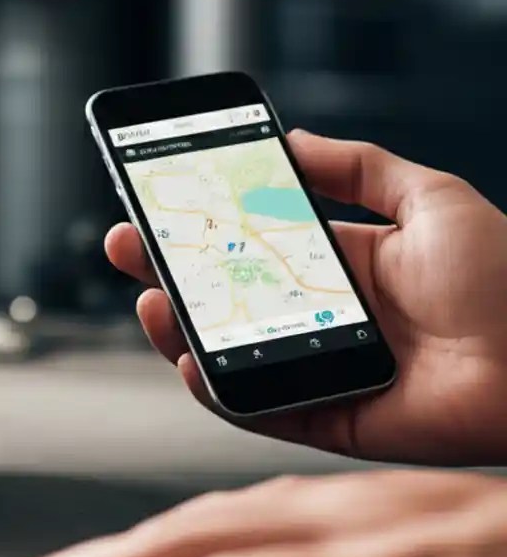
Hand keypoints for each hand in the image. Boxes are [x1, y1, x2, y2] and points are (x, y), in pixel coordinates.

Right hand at [105, 130, 506, 464]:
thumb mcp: (430, 198)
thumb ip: (358, 167)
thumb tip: (292, 137)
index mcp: (344, 266)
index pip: (252, 244)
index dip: (202, 226)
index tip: (159, 202)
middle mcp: (323, 318)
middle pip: (225, 297)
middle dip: (169, 271)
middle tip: (127, 244)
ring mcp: (320, 370)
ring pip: (228, 354)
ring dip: (178, 330)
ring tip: (152, 300)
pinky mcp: (328, 418)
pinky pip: (257, 408)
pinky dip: (215, 389)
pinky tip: (188, 359)